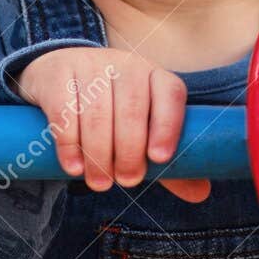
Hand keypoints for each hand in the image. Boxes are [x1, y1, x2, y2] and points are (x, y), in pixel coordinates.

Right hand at [14, 48, 210, 200]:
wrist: (57, 74)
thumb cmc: (108, 108)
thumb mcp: (139, 127)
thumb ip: (164, 158)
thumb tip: (200, 193)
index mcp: (153, 76)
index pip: (170, 93)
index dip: (167, 126)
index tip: (159, 159)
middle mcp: (125, 65)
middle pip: (132, 109)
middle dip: (129, 151)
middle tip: (126, 180)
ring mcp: (89, 65)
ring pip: (97, 113)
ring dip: (98, 154)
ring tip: (99, 182)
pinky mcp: (58, 73)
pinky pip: (65, 111)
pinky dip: (69, 144)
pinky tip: (74, 166)